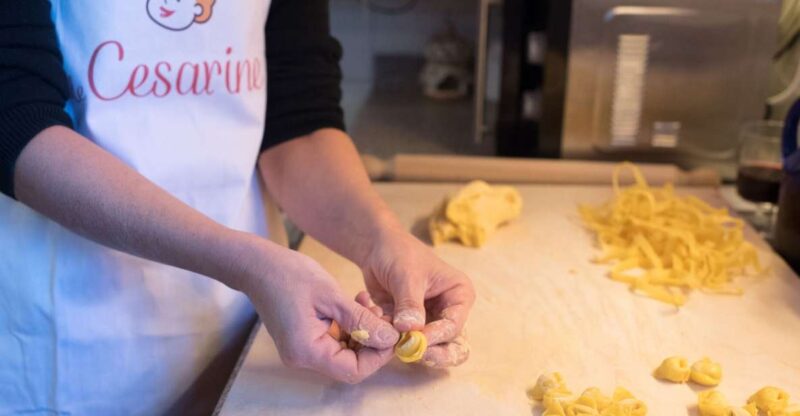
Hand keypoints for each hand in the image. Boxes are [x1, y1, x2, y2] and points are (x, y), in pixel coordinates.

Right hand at [240, 241, 399, 382]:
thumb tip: (390, 339)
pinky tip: (356, 305)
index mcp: (307, 350)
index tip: (391, 332)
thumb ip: (362, 321)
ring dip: (362, 332)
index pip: (353, 370)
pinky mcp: (303, 339)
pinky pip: (334, 342)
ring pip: (344, 353)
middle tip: (382, 314)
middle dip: (372, 341)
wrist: (257, 265)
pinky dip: (349, 327)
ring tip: (368, 304)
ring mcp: (301, 350)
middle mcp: (303, 358)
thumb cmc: (290, 275)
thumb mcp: (332, 296)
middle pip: (350, 364)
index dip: (378, 355)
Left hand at [361, 230, 475, 367]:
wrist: (376, 248)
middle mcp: (448, 311)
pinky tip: (377, 316)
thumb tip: (410, 330)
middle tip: (413, 354)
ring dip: (406, 344)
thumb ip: (410, 304)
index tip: (417, 341)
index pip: (454, 326)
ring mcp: (430, 320)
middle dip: (432, 353)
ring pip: (428, 348)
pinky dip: (390, 337)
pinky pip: (404, 341)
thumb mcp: (406, 276)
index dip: (437, 337)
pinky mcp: (411, 326)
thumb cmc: (398, 253)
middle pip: (450, 345)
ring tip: (388, 330)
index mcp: (459, 295)